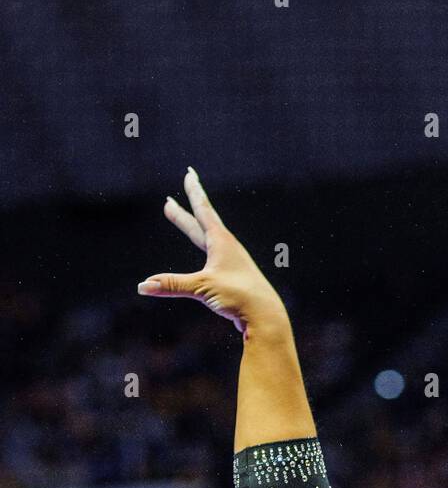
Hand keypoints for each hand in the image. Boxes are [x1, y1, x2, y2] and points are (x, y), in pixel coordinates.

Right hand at [137, 168, 286, 334]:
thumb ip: (173, 284)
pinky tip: (206, 254)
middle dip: (184, 211)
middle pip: (200, 223)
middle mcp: (226, 247)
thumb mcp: (202, 287)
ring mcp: (230, 262)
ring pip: (206, 239)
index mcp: (221, 241)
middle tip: (168, 200)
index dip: (194, 192)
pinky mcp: (232, 277)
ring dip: (193, 227)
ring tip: (185, 220)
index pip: (203, 210)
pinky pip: (212, 257)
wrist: (264, 314)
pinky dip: (203, 250)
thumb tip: (143, 286)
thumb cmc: (237, 296)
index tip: (189, 173)